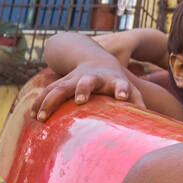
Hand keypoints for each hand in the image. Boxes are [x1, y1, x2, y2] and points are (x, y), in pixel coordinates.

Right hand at [31, 61, 146, 121]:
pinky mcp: (62, 82)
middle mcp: (93, 78)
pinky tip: (32, 114)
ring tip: (41, 117)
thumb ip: (138, 103)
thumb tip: (150, 123)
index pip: (121, 85)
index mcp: (113, 81)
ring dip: (51, 100)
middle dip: (83, 89)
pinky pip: (48, 91)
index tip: (123, 98)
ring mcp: (75, 79)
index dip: (123, 90)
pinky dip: (40, 101)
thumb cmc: (117, 82)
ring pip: (61, 87)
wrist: (96, 59)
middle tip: (80, 100)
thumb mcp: (130, 89)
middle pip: (87, 81)